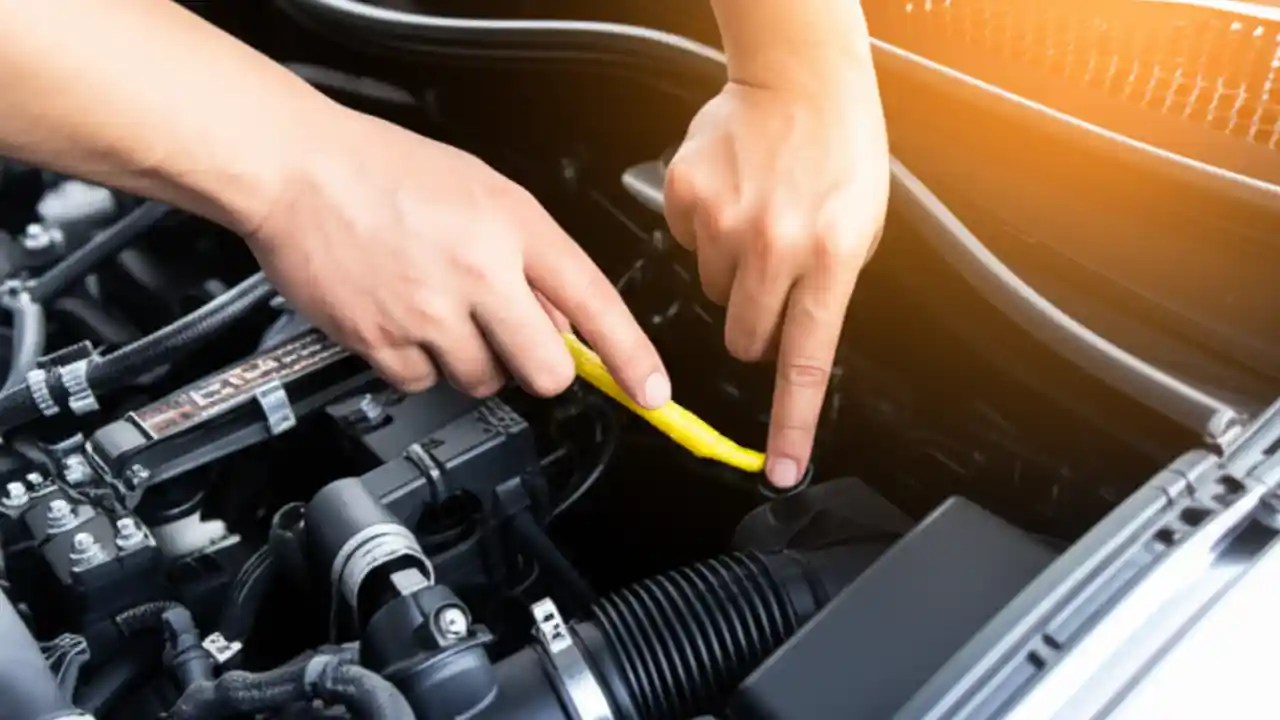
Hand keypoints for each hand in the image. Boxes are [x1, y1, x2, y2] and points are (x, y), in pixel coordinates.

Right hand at [242, 107, 669, 407]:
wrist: (296, 169)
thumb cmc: (386, 171)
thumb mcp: (484, 193)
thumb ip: (530, 256)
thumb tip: (563, 320)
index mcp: (514, 226)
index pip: (594, 303)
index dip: (630, 356)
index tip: (652, 392)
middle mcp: (478, 273)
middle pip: (545, 371)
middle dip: (537, 366)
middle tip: (513, 339)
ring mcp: (428, 313)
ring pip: (483, 381)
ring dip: (471, 360)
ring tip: (438, 308)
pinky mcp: (381, 342)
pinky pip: (422, 384)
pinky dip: (417, 363)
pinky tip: (402, 317)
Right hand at [664, 79, 888, 487]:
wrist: (799, 79)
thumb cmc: (839, 151)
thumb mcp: (858, 230)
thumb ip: (825, 290)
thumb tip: (788, 339)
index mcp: (828, 258)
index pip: (804, 362)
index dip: (790, 424)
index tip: (779, 469)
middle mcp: (774, 245)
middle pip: (744, 336)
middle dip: (756, 322)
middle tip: (774, 276)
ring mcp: (723, 222)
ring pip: (713, 290)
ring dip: (733, 269)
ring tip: (759, 218)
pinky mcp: (686, 198)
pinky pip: (687, 244)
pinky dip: (706, 231)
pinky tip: (732, 197)